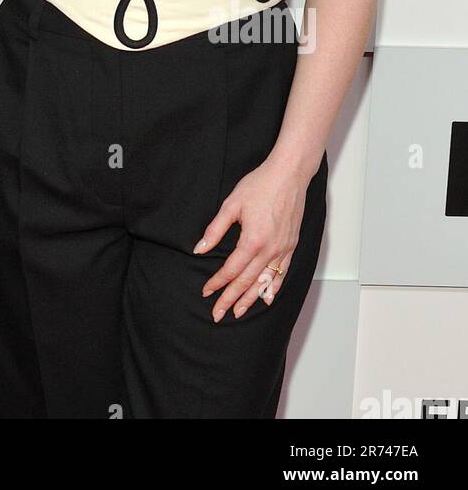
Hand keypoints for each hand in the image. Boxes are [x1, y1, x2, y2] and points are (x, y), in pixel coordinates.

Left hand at [194, 155, 310, 320]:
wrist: (288, 175)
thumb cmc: (260, 185)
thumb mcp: (231, 205)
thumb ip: (215, 230)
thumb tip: (199, 249)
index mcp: (252, 240)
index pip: (231, 269)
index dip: (217, 283)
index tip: (206, 292)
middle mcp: (270, 250)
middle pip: (247, 281)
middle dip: (230, 299)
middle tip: (217, 314)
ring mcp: (283, 250)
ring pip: (265, 282)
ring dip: (250, 299)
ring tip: (238, 312)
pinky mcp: (291, 246)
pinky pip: (282, 274)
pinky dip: (273, 288)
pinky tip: (266, 298)